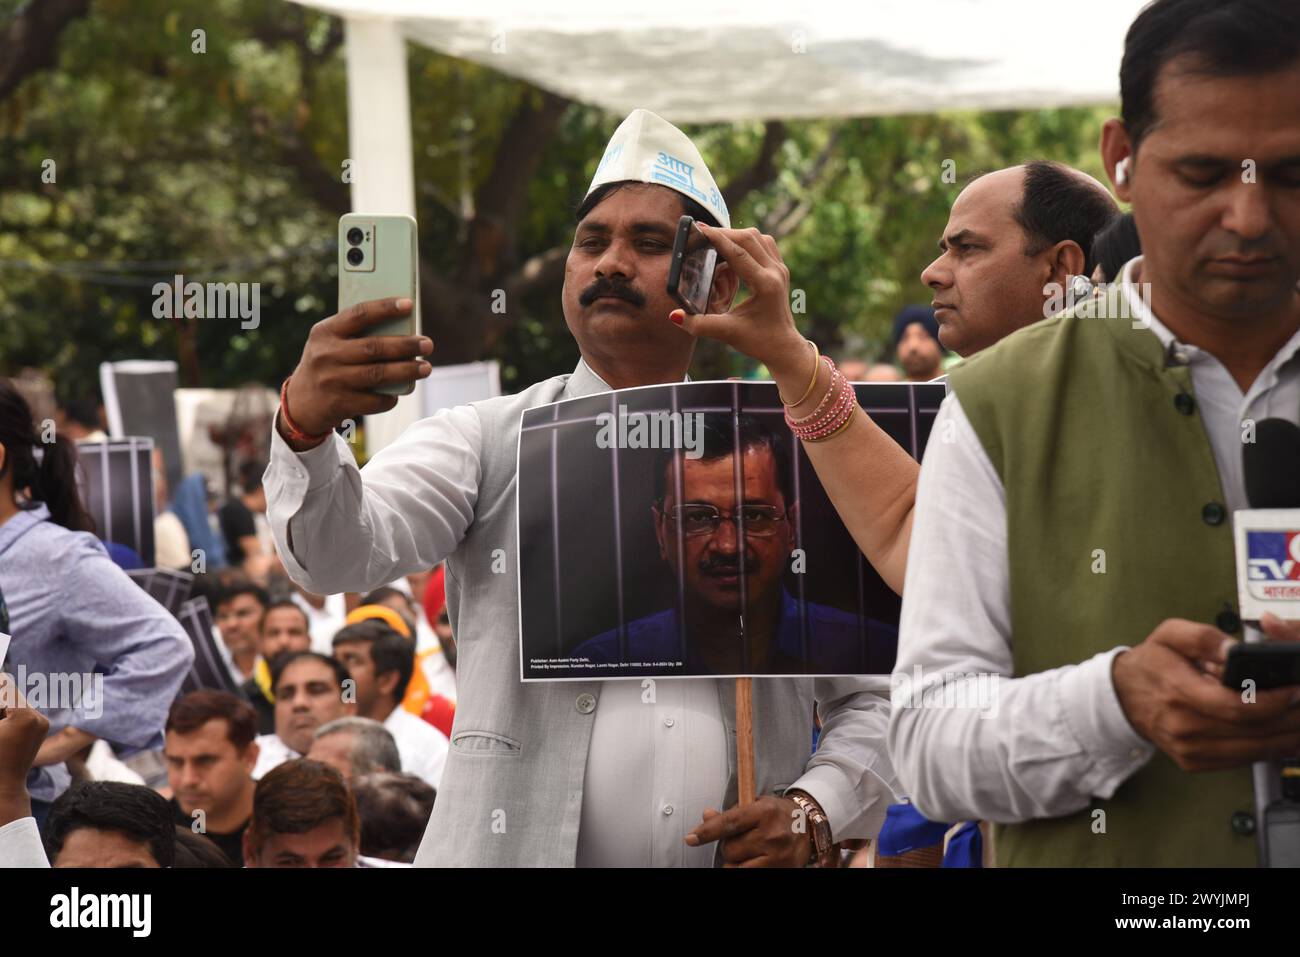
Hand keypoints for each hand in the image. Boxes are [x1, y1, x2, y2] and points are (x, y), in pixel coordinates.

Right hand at [0, 673, 50, 825]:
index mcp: (24, 716)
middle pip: (11, 695)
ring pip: (16, 703)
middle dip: (1, 698)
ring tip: (2, 723)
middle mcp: (38, 716)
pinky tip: (3, 728)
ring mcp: (42, 722)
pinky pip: (22, 713)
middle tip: (2, 713)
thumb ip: (1, 699)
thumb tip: (2, 679)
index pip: (4, 688)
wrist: (3, 786)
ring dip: (3, 708)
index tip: (0, 680)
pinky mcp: (41, 728)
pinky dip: (9, 715)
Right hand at [281, 297, 433, 447]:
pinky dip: (391, 397)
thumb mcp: (330, 343)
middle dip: (405, 345)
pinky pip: (374, 400)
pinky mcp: (340, 404)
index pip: (359, 314)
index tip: (409, 304)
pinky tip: (402, 391)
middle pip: (374, 347)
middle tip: (427, 344)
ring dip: (407, 371)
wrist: (301, 403)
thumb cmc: (327, 364)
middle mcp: (327, 354)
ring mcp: (333, 380)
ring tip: (425, 367)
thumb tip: (402, 328)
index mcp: (325, 332)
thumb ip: (356, 334)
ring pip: (378, 374)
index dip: (385, 308)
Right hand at [672, 224, 809, 381]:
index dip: (718, 238)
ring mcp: (780, 269)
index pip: (738, 253)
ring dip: (736, 235)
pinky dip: (747, 241)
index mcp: (765, 285)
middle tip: (703, 232)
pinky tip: (733, 248)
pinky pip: (764, 244)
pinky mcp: (780, 269)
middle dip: (724, 233)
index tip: (700, 229)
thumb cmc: (759, 342)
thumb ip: (699, 325)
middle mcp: (776, 272)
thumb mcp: (727, 334)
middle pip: (749, 238)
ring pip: (758, 237)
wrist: (784, 347)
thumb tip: (674, 316)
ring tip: (716, 240)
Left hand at [684, 795, 811, 866]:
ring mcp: (778, 856)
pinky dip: (745, 869)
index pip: (729, 823)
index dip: (707, 832)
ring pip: (737, 867)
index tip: (691, 838)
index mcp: (764, 812)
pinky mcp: (782, 870)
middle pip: (730, 849)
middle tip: (741, 840)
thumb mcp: (756, 804)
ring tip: (747, 852)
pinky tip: (752, 861)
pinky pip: (750, 875)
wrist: (809, 825)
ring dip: (736, 862)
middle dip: (728, 847)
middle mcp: (772, 834)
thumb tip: (706, 816)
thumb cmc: (778, 814)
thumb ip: (730, 813)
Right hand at [1112, 617, 1299, 770]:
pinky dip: (1269, 749)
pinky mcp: (1195, 762)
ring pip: (1253, 750)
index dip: (1273, 702)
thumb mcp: (1169, 635)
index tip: (1294, 690)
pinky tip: (1284, 735)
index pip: (1235, 707)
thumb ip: (1203, 636)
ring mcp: (1189, 749)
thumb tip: (1234, 650)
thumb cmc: (1150, 664)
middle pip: (1252, 731)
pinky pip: (1242, 760)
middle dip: (1289, 718)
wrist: (1122, 697)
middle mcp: (1184, 727)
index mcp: (1178, 693)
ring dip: (1286, 737)